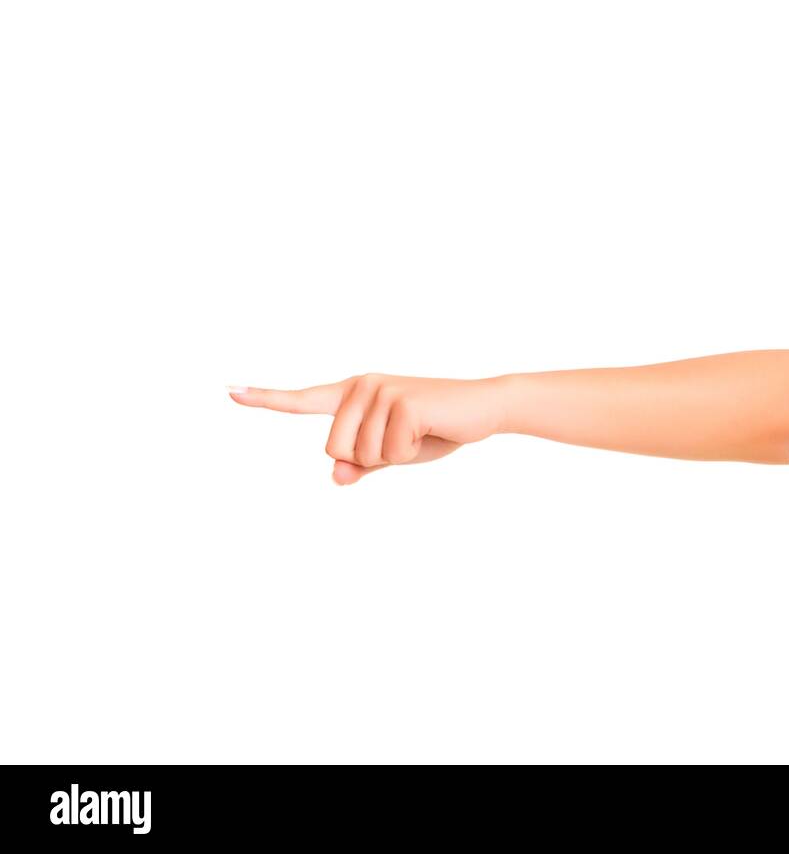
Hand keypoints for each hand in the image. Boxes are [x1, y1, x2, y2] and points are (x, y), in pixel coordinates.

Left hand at [227, 373, 505, 484]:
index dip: (265, 399)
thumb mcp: (395, 454)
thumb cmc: (439, 430)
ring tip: (421, 432)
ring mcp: (380, 391)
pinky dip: (412, 452)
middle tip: (405, 439)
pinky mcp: (401, 402)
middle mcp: (361, 386)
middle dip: (369, 459)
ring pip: (362, 455)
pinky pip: (389, 452)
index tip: (230, 391)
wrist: (484, 408)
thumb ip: (363, 465)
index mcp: (354, 394)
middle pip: (335, 450)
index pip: (303, 400)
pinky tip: (431, 430)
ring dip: (394, 456)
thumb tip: (336, 475)